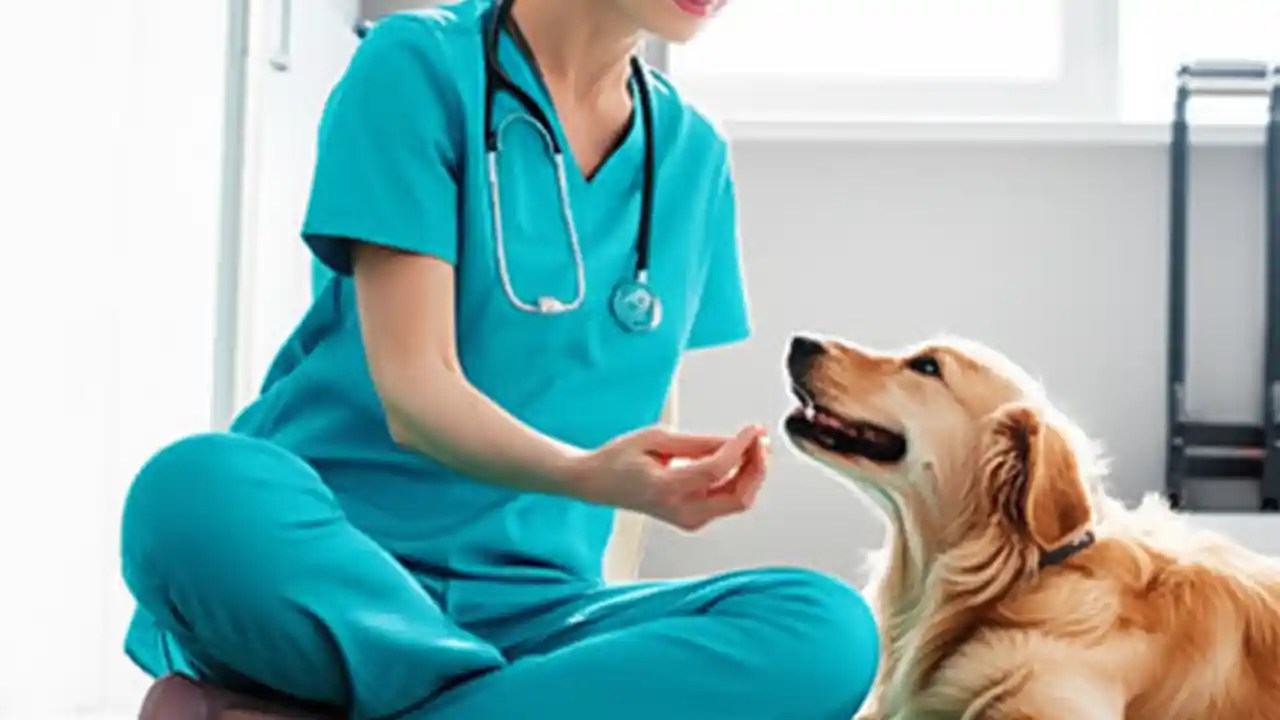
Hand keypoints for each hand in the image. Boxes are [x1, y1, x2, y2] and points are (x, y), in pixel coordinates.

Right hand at [572, 424, 770, 530]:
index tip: (753, 428)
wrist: (597, 483)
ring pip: (738, 501)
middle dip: (757, 467)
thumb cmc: (619, 458)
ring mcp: (689, 520)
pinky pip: (728, 501)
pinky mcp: (694, 519)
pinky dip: (740, 480)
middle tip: (760, 438)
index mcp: (666, 489)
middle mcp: (681, 512)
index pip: (718, 471)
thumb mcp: (656, 438)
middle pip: (739, 497)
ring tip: (754, 444)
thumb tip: (733, 441)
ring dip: (752, 473)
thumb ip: (697, 443)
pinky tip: (741, 458)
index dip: (741, 448)